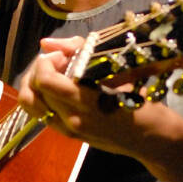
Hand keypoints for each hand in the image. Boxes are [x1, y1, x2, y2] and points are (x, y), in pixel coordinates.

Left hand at [17, 36, 167, 156]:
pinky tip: (59, 89)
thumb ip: (79, 51)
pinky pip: (42, 114)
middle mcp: (72, 118)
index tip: (62, 55)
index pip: (44, 80)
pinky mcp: (70, 135)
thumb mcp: (117, 69)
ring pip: (31, 106)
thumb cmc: (140, 100)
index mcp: (86, 101)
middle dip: (38, 70)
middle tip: (57, 62)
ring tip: (54, 74)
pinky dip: (43, 98)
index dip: (46, 61)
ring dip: (35, 85)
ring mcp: (69, 129)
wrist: (151, 137)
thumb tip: (46, 44)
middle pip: (31, 92)